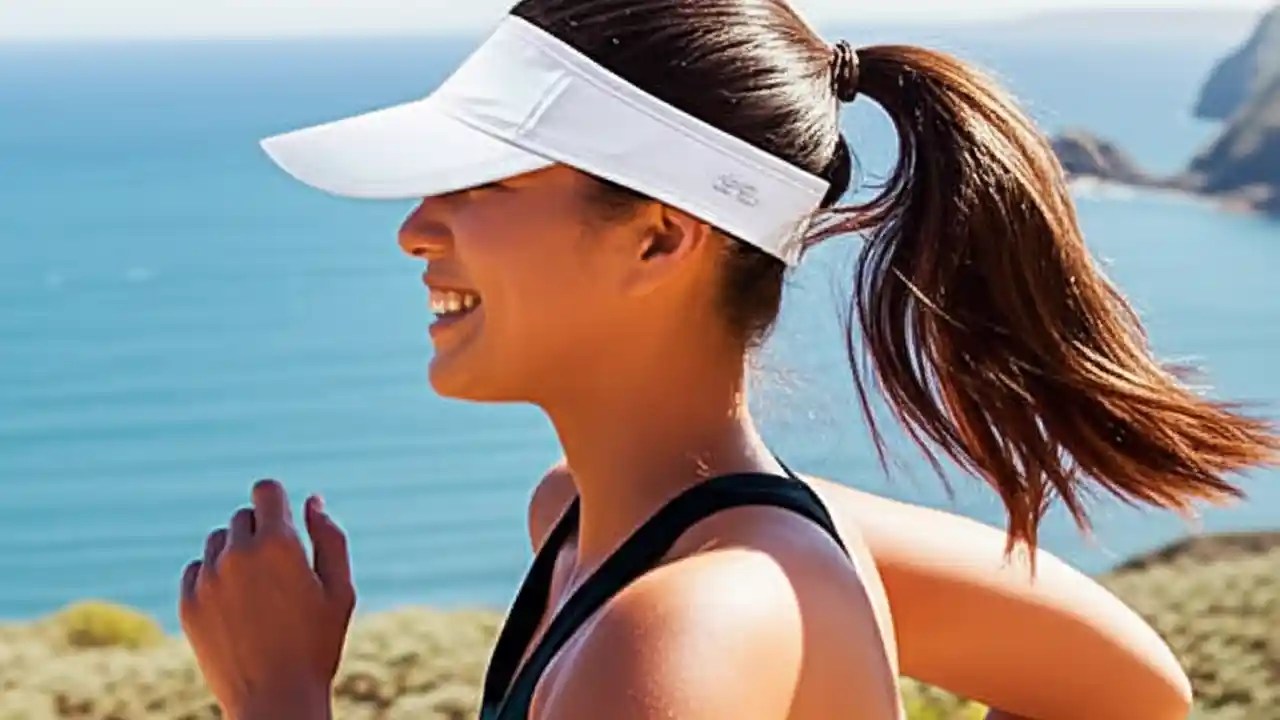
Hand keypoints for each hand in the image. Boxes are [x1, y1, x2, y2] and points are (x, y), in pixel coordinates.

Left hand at [179, 480, 355, 719]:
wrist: (274, 700)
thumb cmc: (316, 645)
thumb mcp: (340, 590)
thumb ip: (330, 537)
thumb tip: (312, 501)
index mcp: (280, 544)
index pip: (265, 489)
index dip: (276, 501)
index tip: (284, 521)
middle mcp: (239, 554)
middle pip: (243, 516)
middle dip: (261, 532)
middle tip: (279, 571)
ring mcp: (208, 579)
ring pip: (218, 540)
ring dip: (235, 551)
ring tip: (257, 590)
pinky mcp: (188, 603)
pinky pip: (197, 568)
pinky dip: (214, 576)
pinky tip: (234, 604)